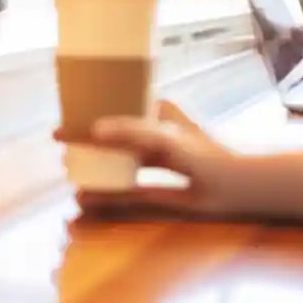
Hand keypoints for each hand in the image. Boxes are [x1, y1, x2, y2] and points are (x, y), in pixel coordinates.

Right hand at [55, 101, 245, 217]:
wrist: (240, 186)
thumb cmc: (205, 153)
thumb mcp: (164, 137)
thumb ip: (129, 131)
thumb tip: (92, 129)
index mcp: (158, 112)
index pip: (118, 105)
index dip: (92, 109)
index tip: (65, 116)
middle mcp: (157, 134)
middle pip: (115, 135)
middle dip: (88, 141)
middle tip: (62, 148)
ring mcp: (159, 161)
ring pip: (119, 162)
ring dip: (96, 167)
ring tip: (71, 171)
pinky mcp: (162, 188)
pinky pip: (127, 190)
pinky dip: (107, 194)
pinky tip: (87, 198)